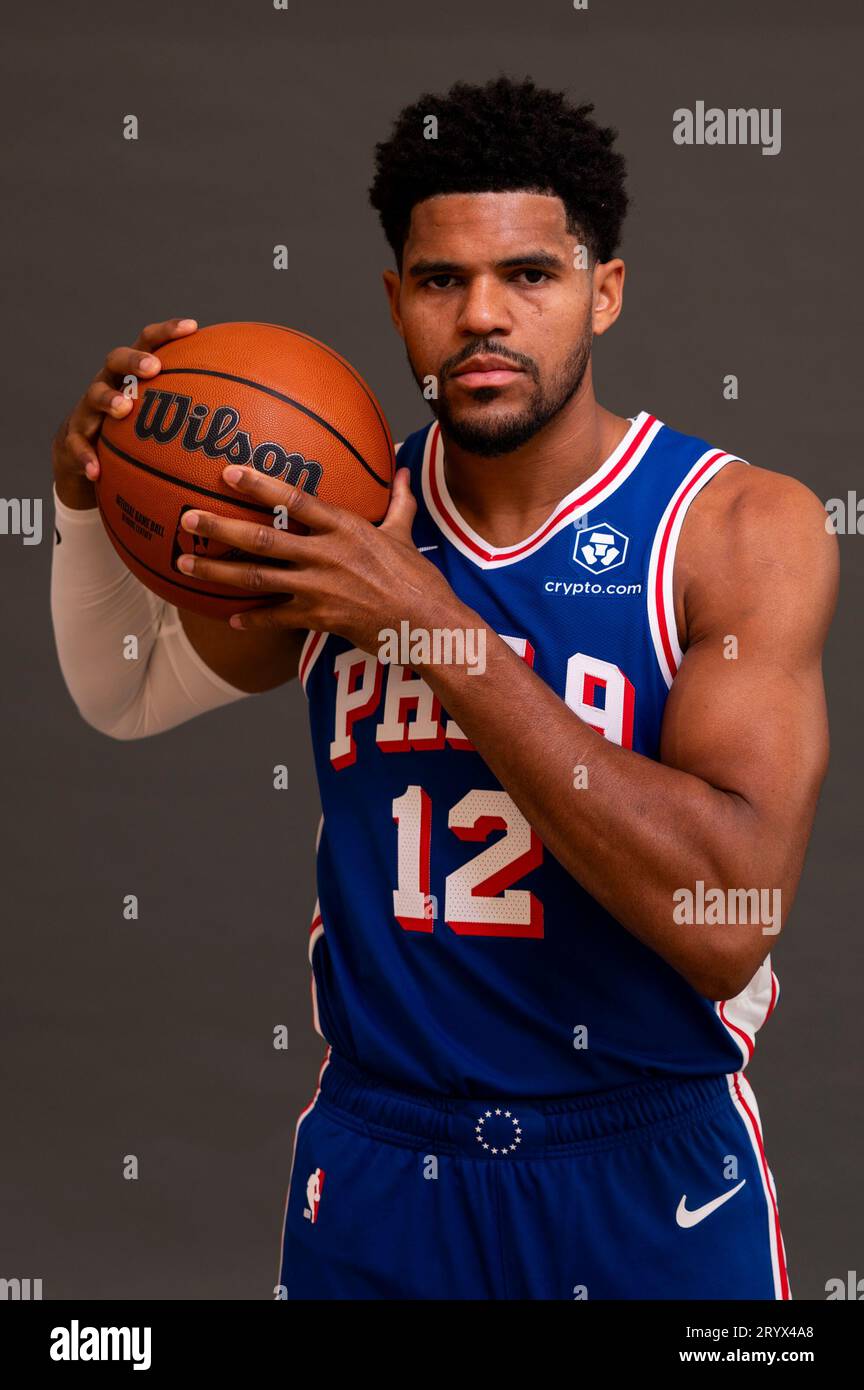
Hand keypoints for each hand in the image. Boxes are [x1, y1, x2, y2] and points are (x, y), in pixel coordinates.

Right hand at [51, 317, 197, 508]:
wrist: (83, 450)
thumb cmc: (134, 428)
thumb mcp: (159, 414)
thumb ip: (193, 408)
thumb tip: (245, 410)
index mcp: (133, 372)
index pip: (148, 342)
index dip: (168, 332)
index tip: (193, 327)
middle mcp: (110, 382)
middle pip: (117, 359)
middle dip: (135, 360)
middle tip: (153, 368)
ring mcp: (89, 408)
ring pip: (95, 395)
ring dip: (109, 399)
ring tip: (124, 408)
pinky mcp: (76, 436)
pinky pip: (79, 446)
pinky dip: (87, 456)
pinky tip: (97, 470)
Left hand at [175, 464, 467, 652]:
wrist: (427, 625)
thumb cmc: (419, 579)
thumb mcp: (405, 534)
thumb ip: (398, 501)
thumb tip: (404, 470)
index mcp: (345, 527)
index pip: (295, 499)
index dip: (259, 485)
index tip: (227, 473)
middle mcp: (326, 554)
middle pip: (262, 538)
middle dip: (220, 528)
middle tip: (188, 518)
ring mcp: (319, 588)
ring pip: (258, 578)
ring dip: (218, 573)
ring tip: (185, 564)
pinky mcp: (319, 618)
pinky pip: (276, 618)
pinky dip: (251, 620)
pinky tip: (230, 620)